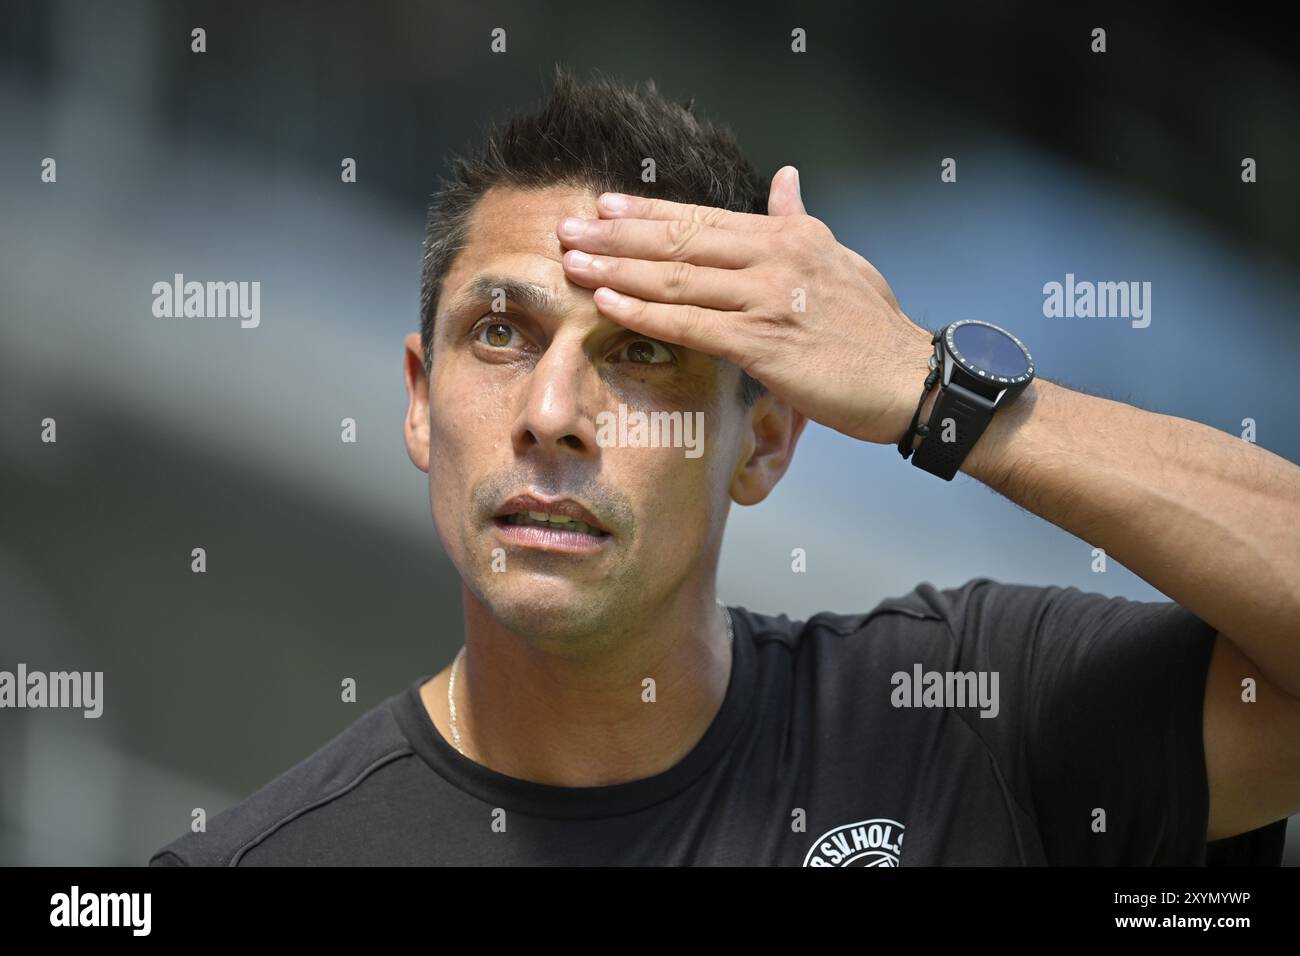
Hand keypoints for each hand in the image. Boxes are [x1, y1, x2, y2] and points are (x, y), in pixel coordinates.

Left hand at [557, 166, 934, 444]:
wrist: (909, 378)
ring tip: (571, 261)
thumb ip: (801, 220)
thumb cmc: (873, 327)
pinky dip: (645, 312)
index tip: (603, 205)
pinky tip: (607, 303)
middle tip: (567, 229)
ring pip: (677, 278)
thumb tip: (785, 180)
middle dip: (617, 234)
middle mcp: (773, 258)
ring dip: (617, 269)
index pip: (703, 216)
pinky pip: (692, 325)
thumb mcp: (839, 258)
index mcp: (787, 236)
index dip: (648, 210)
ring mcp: (767, 300)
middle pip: (679, 240)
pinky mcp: (764, 345)